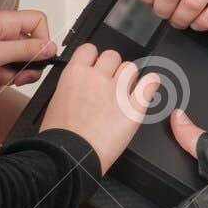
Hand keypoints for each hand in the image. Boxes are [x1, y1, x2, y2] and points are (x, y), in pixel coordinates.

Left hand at [0, 9, 56, 89]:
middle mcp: (4, 32)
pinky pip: (3, 72)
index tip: (36, 58)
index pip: (39, 23)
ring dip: (5, 75)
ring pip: (16, 64)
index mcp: (8, 23)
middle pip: (30, 48)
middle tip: (16, 77)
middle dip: (23, 67)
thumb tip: (51, 48)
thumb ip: (25, 50)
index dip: (42, 41)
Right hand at [39, 43, 159, 172]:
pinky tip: (148, 88)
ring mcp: (117, 91)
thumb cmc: (60, 136)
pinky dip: (150, 85)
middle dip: (112, 68)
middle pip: (113, 56)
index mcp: (75, 74)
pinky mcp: (133, 108)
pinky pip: (150, 85)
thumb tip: (81, 85)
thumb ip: (73, 86)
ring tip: (124, 92)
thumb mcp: (57, 101)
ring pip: (131, 69)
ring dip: (128, 78)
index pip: (89, 49)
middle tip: (109, 84)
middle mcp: (97, 77)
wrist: (69, 158)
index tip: (95, 66)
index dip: (93, 58)